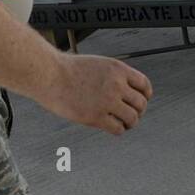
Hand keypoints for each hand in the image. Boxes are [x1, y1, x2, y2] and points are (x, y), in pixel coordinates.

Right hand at [35, 53, 151, 134]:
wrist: (49, 74)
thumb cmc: (68, 69)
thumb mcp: (98, 64)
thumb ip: (113, 76)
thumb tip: (125, 90)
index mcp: (118, 69)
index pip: (144, 84)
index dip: (145, 95)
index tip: (142, 100)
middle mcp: (116, 85)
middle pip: (141, 103)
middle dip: (138, 111)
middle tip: (131, 115)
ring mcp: (107, 101)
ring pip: (132, 118)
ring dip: (130, 123)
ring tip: (124, 124)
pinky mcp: (95, 116)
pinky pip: (117, 128)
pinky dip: (118, 130)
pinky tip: (112, 127)